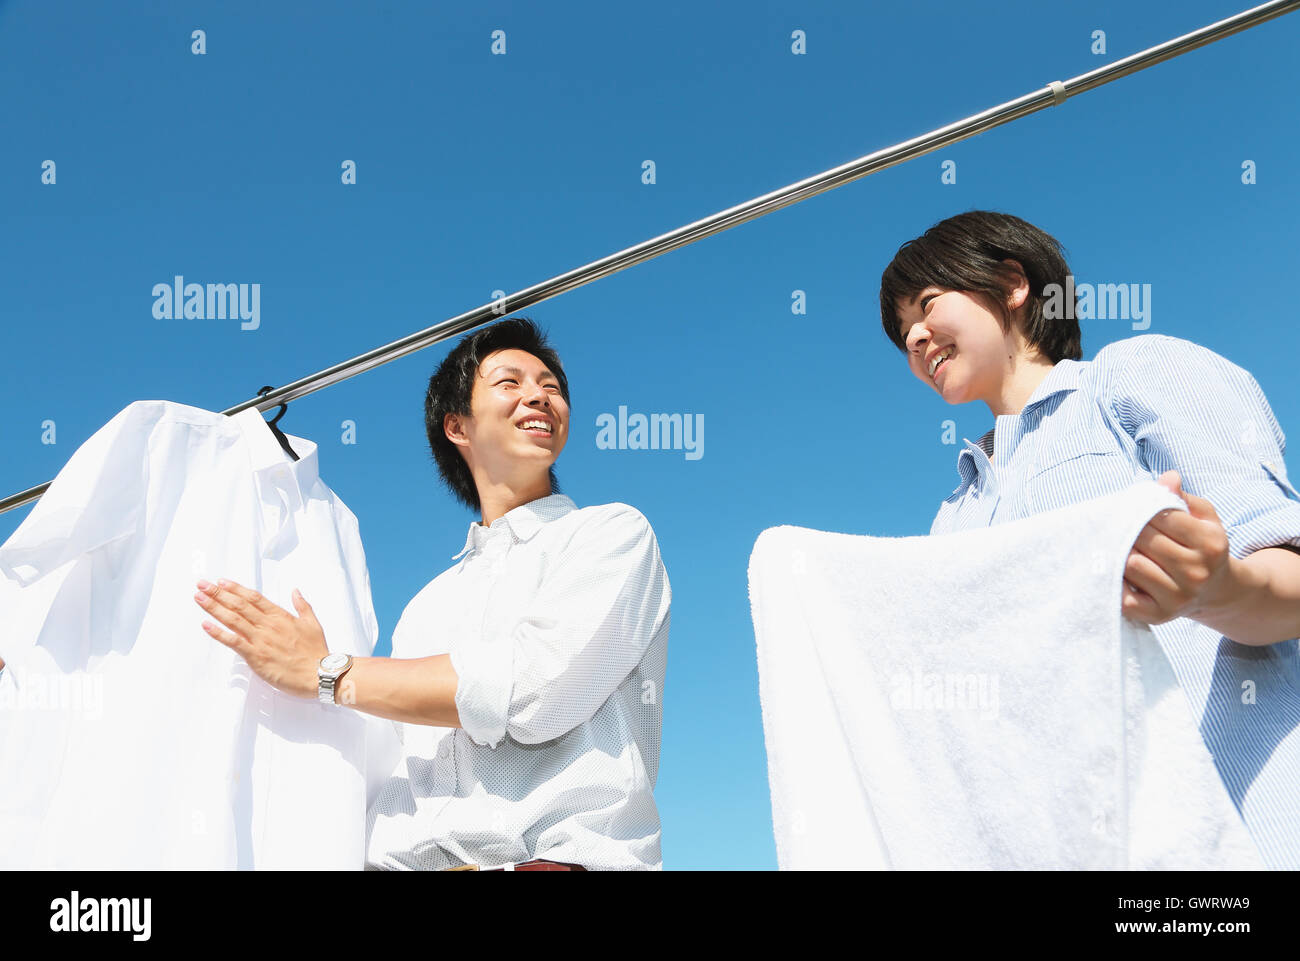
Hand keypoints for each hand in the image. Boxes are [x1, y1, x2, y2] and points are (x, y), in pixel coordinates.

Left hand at [194, 579, 327, 698]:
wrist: (319, 674)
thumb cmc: (316, 651)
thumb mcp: (313, 623)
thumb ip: (302, 606)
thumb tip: (295, 590)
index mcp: (281, 616)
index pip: (254, 598)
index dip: (236, 588)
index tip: (221, 581)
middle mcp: (268, 625)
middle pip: (239, 605)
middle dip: (218, 593)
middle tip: (202, 584)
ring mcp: (261, 640)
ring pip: (233, 619)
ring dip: (214, 607)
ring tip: (199, 598)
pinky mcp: (256, 656)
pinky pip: (234, 642)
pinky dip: (219, 633)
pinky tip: (206, 625)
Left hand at [1122, 470, 1237, 625]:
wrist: (1216, 592)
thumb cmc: (1202, 548)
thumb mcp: (1204, 518)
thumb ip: (1183, 497)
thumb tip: (1168, 477)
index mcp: (1210, 544)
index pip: (1162, 517)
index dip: (1142, 509)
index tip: (1132, 508)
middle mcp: (1196, 573)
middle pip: (1143, 540)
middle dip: (1127, 528)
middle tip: (1115, 524)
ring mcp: (1177, 597)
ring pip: (1130, 564)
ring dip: (1118, 552)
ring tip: (1115, 545)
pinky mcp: (1158, 616)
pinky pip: (1123, 595)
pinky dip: (1114, 580)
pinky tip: (1113, 569)